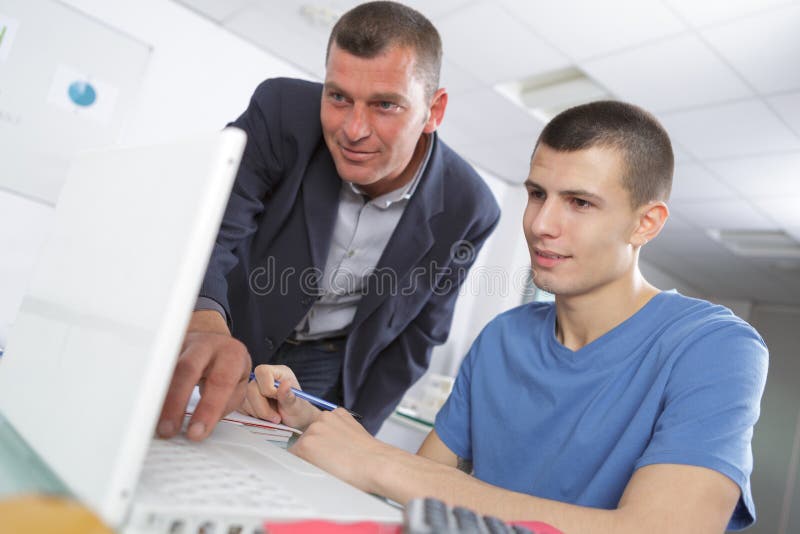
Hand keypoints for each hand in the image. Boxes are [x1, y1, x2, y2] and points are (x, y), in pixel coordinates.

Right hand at [157, 310, 250, 440]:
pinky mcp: (164, 350)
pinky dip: (146, 389)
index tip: (195, 433)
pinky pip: (152, 369)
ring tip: (150, 422)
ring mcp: (182, 345)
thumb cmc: (228, 368)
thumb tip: (199, 427)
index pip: (220, 381)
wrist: (216, 342)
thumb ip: (224, 405)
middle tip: (167, 429)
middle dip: (175, 402)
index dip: (208, 408)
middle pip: (187, 369)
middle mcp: (205, 346)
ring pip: (165, 368)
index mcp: (230, 354)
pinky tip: (140, 405)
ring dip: (155, 397)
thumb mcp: (237, 386)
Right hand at [240, 364, 319, 429]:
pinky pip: (241, 407)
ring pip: (244, 399)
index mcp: (278, 372)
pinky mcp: (247, 400)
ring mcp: (254, 388)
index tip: (277, 401)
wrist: (295, 423)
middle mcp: (265, 378)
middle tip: (276, 418)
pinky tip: (264, 419)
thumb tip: (285, 383)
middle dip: (262, 407)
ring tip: (273, 419)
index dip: (267, 389)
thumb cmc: (299, 412)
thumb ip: (289, 396)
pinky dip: (252, 415)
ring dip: (258, 413)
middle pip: (251, 388)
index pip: (262, 372)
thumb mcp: (297, 407)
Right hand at [290, 408, 388, 492]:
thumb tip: (302, 460)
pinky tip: (344, 439)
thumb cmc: (353, 474)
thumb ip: (306, 464)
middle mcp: (315, 427)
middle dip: (313, 448)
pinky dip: (335, 427)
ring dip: (323, 435)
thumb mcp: (321, 475)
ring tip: (338, 450)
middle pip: (304, 438)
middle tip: (327, 460)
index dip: (301, 459)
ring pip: (318, 427)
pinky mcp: (341, 413)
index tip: (308, 463)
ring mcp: (328, 418)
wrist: (376, 464)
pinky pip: (331, 420)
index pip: (292, 451)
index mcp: (306, 445)